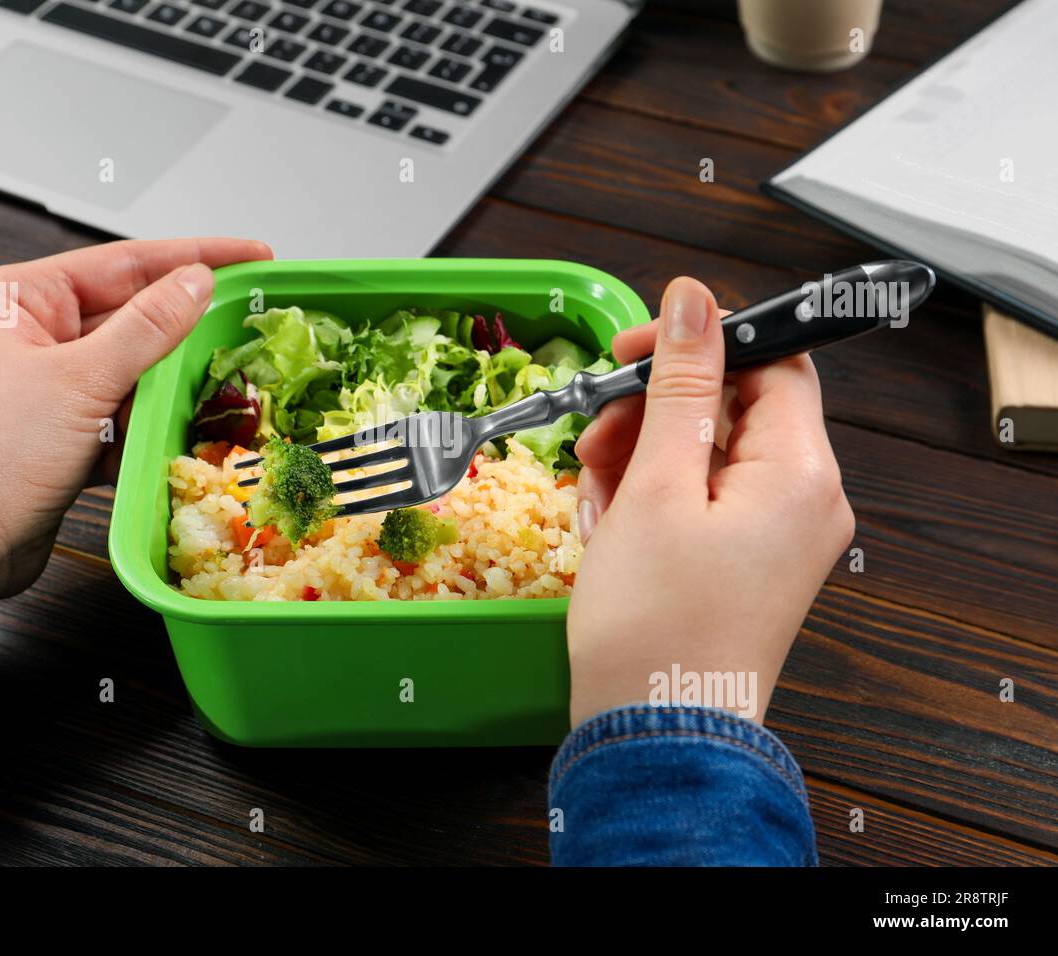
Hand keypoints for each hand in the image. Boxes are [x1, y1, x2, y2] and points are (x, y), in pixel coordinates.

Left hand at [0, 237, 271, 618]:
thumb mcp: (80, 381)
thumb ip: (147, 327)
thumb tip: (198, 281)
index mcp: (19, 297)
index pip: (124, 262)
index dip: (194, 256)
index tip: (252, 254)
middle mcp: (31, 332)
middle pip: (132, 315)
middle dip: (187, 329)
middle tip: (251, 324)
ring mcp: (47, 384)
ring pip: (133, 370)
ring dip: (171, 385)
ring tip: (228, 388)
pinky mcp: (62, 431)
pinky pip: (122, 412)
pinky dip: (149, 424)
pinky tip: (182, 434)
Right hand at [567, 277, 854, 725]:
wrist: (653, 736)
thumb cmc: (654, 623)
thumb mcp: (656, 486)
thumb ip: (680, 384)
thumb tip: (696, 299)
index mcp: (801, 473)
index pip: (771, 361)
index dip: (700, 343)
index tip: (634, 351)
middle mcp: (806, 500)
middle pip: (732, 408)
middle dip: (654, 411)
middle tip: (596, 434)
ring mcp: (779, 536)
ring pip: (707, 454)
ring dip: (642, 457)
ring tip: (595, 495)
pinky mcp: (747, 563)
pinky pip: (702, 502)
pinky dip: (652, 500)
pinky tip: (610, 524)